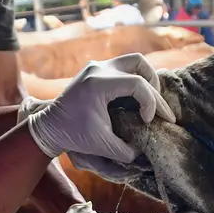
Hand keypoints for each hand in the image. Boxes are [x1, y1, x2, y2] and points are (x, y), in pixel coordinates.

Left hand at [25, 54, 174, 167]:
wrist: (50, 126)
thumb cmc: (74, 135)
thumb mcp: (102, 145)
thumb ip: (126, 150)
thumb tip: (145, 150)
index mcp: (99, 83)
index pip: (137, 84)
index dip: (150, 103)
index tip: (148, 122)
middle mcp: (99, 69)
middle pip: (140, 65)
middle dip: (155, 91)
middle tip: (163, 114)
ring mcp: (97, 66)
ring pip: (134, 61)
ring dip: (148, 79)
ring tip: (153, 102)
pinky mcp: (97, 69)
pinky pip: (124, 68)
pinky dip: (136, 81)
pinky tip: (139, 101)